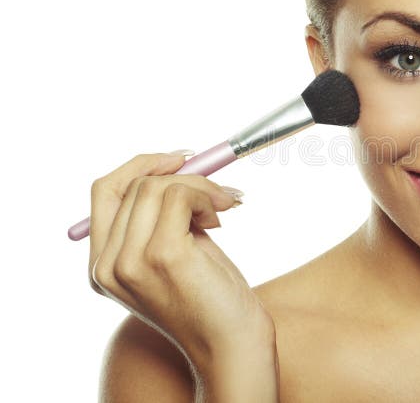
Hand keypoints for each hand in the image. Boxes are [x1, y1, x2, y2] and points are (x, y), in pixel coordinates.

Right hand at [88, 152, 275, 369]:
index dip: (141, 165)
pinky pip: (181, 196)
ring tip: (223, 210)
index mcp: (102, 266)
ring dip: (201, 187)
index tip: (179, 160)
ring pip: (158, 187)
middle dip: (181, 175)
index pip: (105, 191)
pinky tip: (223, 217)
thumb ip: (162, 218)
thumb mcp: (174, 253)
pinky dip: (208, 196)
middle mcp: (107, 265)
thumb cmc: (210, 300)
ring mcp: (130, 261)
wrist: (232, 345)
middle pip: (133, 184)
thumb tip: (177, 168)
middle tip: (216, 191)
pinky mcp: (162, 255)